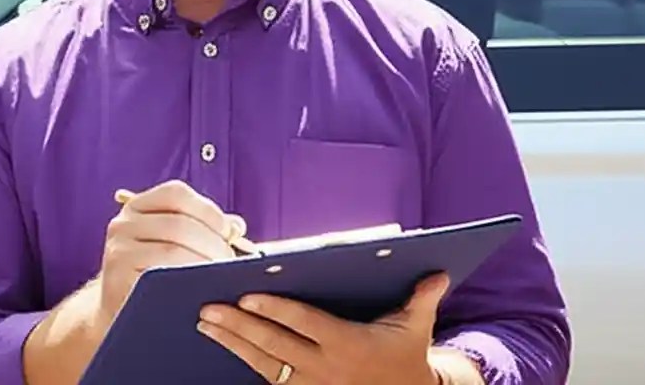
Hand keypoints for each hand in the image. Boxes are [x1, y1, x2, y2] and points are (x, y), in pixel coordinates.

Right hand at [97, 180, 245, 321]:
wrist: (122, 312)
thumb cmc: (156, 276)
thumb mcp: (173, 244)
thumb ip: (203, 230)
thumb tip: (237, 224)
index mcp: (137, 207)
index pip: (175, 194)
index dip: (208, 210)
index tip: (229, 232)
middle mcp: (122, 224)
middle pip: (179, 223)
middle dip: (214, 243)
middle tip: (230, 264)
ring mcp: (117, 252)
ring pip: (172, 250)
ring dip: (204, 264)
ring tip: (220, 278)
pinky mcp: (118, 281)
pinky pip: (160, 278)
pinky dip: (186, 282)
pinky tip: (200, 290)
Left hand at [196, 272, 451, 384]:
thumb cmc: (405, 357)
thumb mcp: (416, 328)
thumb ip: (422, 298)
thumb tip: (438, 272)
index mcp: (349, 345)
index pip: (305, 324)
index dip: (275, 310)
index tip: (247, 296)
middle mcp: (326, 369)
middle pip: (274, 346)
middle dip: (239, 327)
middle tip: (208, 308)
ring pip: (264, 366)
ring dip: (232, 344)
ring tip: (206, 324)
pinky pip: (269, 382)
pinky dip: (244, 365)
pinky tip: (223, 347)